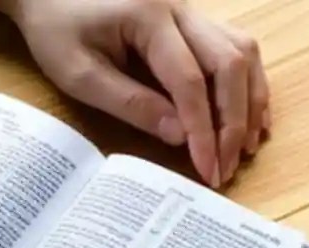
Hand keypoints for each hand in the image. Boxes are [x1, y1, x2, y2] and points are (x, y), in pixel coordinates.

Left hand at [0, 0, 270, 188]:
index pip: (190, 81)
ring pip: (242, 53)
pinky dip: (249, 85)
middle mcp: (181, 9)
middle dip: (234, 122)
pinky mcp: (195, 22)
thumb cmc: (57, 30)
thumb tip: (180, 137)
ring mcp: (192, 12)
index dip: (204, 130)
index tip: (209, 170)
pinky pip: (237, 50)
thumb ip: (131, 104)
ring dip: (251, 102)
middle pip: (229, 64)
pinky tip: (250, 116)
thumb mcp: (80, 74)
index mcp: (149, 17)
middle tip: (227, 166)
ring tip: (247, 146)